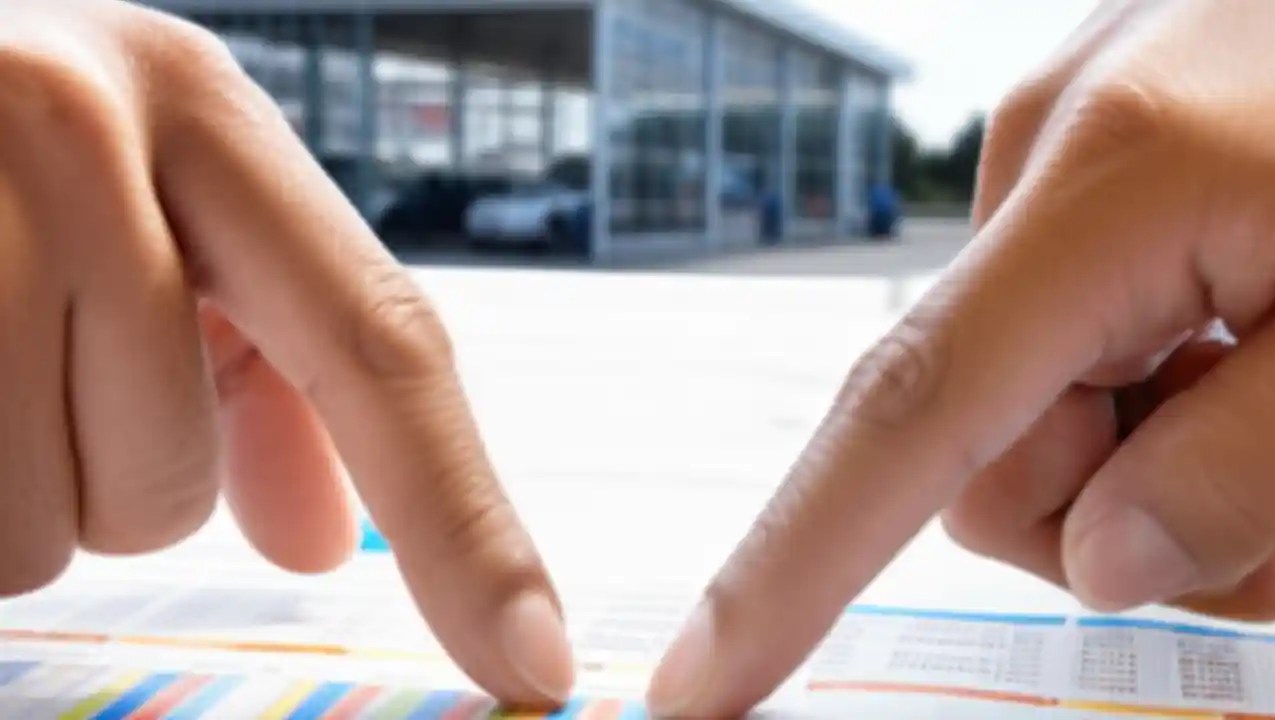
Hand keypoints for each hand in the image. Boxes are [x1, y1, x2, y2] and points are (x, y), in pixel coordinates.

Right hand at [0, 0, 571, 704]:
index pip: (378, 349)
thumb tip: (330, 547)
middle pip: (171, 482)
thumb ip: (264, 376)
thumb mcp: (148, 223)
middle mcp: (75, 124)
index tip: (536, 663)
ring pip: (42, 533)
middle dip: (115, 475)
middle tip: (42, 364)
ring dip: (19, 493)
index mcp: (198, 108)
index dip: (466, 529)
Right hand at [649, 0, 1274, 714]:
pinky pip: (1073, 333)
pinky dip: (1154, 387)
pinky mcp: (1097, 164)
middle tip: (1270, 490)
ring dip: (1148, 452)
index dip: (790, 562)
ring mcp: (1069, 156)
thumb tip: (1107, 560)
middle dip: (1109, 513)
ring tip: (1270, 387)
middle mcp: (1049, 162)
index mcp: (1113, 181)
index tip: (700, 678)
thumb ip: (1248, 465)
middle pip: (985, 445)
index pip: (910, 407)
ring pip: (1033, 402)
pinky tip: (1243, 341)